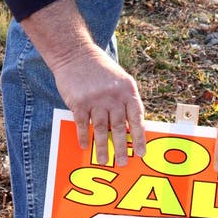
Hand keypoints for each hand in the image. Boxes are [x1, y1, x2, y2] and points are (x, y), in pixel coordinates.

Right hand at [21, 0, 144, 166]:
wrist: (76, 54)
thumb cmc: (101, 70)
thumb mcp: (120, 81)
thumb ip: (125, 101)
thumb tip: (131, 128)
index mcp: (128, 90)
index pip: (137, 117)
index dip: (139, 136)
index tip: (141, 152)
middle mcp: (113, 95)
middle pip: (119, 126)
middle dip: (121, 147)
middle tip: (123, 163)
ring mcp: (96, 99)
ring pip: (102, 128)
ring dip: (103, 147)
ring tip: (104, 161)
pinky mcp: (79, 102)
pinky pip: (83, 124)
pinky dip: (84, 136)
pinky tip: (84, 146)